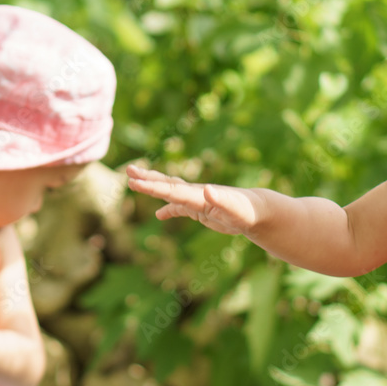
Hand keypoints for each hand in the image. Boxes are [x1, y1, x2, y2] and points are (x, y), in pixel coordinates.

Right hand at [126, 165, 264, 235]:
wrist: (257, 211)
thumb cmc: (246, 210)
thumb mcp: (234, 208)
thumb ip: (220, 199)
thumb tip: (208, 189)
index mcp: (198, 195)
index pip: (171, 189)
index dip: (152, 186)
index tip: (134, 181)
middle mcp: (195, 194)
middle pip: (167, 184)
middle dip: (148, 178)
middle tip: (129, 170)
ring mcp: (197, 201)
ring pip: (170, 192)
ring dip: (153, 188)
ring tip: (134, 182)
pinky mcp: (201, 210)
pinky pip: (180, 208)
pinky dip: (168, 210)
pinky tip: (159, 215)